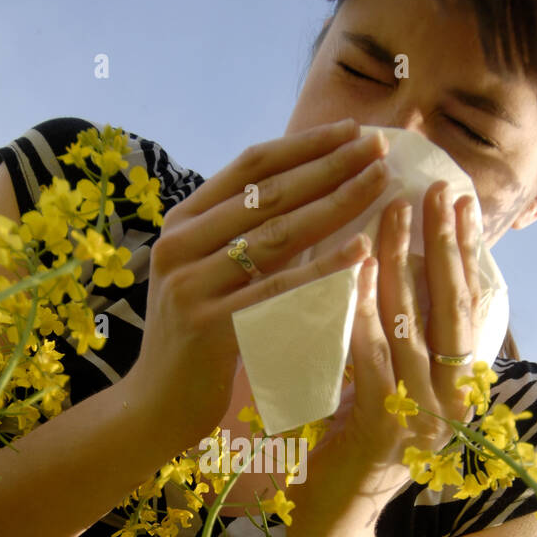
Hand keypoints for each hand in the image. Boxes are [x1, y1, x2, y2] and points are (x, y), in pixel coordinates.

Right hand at [125, 120, 391, 456]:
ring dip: (335, 204)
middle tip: (380, 149)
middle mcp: (180, 244)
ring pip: (276, 235)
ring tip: (380, 184)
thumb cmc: (197, 339)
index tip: (353, 131)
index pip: (250, 166)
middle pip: (268, 193)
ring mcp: (191, 284)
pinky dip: (323, 268)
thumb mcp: (209, 274)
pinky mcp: (209, 325)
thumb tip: (312, 190)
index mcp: (182, 222)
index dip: (305, 145)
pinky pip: (278, 291)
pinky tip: (361, 250)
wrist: (156, 405)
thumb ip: (243, 236)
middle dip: (330, 166)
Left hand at [289, 180, 484, 532]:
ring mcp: (425, 416)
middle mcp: (454, 402)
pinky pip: (374, 354)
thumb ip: (404, 338)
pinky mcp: (386, 427)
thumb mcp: (387, 383)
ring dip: (402, 262)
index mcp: (460, 388)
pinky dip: (362, 309)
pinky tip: (350, 270)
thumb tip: (403, 267)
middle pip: (453, 307)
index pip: (471, 306)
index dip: (466, 252)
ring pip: (414, 323)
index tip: (459, 199)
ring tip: (392, 211)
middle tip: (436, 188)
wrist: (331, 515)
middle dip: (445, 243)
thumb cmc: (352, 443)